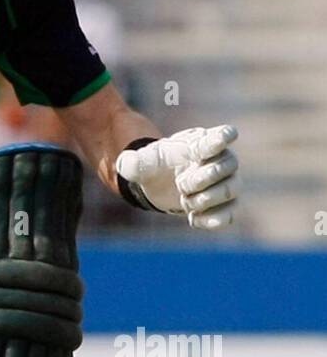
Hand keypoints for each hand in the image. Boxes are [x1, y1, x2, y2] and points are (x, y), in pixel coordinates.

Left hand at [116, 124, 239, 229]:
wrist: (163, 183)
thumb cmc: (157, 164)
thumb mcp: (141, 162)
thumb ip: (133, 162)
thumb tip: (125, 164)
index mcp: (201, 142)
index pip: (218, 137)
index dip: (223, 137)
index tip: (227, 135)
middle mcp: (221, 159)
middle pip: (228, 165)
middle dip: (200, 179)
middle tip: (180, 184)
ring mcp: (228, 182)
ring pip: (231, 190)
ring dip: (204, 199)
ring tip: (185, 200)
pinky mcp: (226, 205)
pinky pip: (229, 215)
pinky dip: (211, 220)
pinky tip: (193, 219)